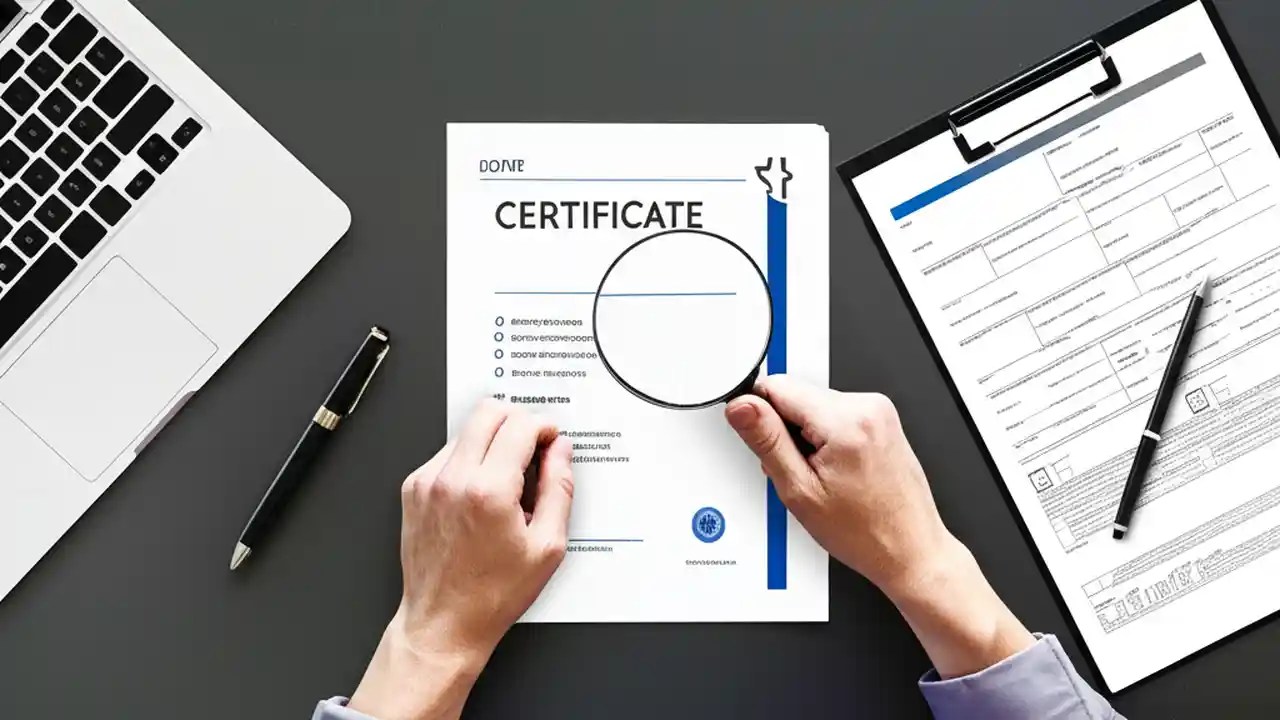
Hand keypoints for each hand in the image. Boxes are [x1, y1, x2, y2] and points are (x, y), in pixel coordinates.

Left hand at [349, 400, 573, 719]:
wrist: (443, 623)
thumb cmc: (490, 595)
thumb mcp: (547, 547)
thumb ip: (559, 489)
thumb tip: (561, 453)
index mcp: (488, 491)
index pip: (520, 426)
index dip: (544, 426)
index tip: (551, 439)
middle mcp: (452, 480)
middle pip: (489, 412)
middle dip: (518, 420)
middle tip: (532, 445)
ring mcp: (427, 482)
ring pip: (466, 429)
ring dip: (492, 440)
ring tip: (506, 479)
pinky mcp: (413, 489)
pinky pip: (446, 453)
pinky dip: (468, 459)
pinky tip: (481, 491)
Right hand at [725, 376, 1032, 677]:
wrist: (910, 550)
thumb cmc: (865, 532)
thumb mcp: (800, 491)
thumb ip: (767, 441)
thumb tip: (742, 406)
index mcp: (846, 421)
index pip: (777, 386)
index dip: (761, 417)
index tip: (768, 448)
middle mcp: (867, 407)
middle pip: (796, 396)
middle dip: (786, 432)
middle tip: (802, 473)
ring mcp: (879, 411)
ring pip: (813, 406)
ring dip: (807, 437)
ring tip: (824, 476)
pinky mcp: (882, 419)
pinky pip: (835, 415)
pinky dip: (826, 439)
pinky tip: (837, 470)